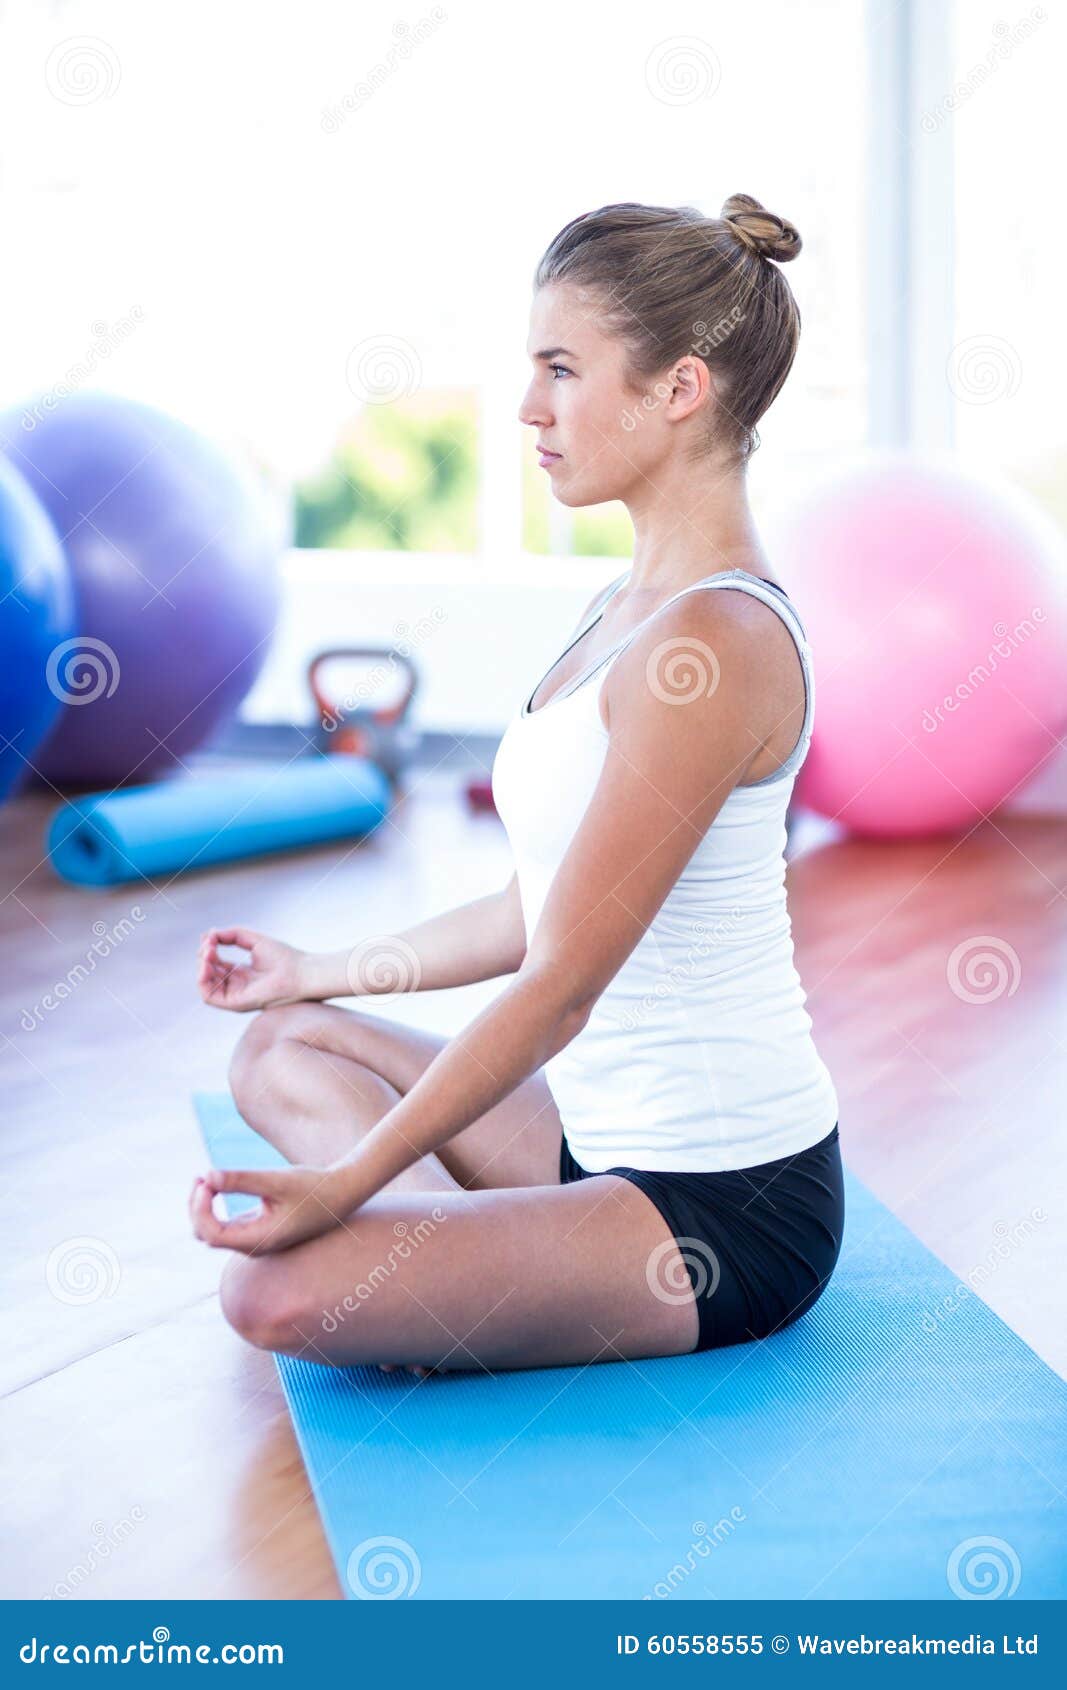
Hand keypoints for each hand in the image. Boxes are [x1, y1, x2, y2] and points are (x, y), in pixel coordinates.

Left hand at [189, 1163, 348, 1253]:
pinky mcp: (258, 1228)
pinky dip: (215, 1206)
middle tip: (201, 1176)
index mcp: (259, 1240)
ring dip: (203, 1207)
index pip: (212, 1234)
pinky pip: (225, 1225)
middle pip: (206, 1236)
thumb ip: (241, 1180)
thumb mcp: (276, 1180)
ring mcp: (256, 1239)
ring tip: (204, 1178)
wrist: (341, 1193)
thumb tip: (207, 1176)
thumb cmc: (312, 1187)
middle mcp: (254, 1246)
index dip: (200, 1208)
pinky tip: (216, 1184)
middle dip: (197, 1207)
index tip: (205, 1180)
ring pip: (213, 1231)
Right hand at [197, 926, 307, 1011]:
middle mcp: (237, 986)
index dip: (209, 948)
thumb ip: (231, 934)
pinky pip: (209, 997)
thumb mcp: (253, 940)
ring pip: (206, 985)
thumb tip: (208, 934)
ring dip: (201, 967)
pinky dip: (203, 980)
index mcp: (243, 973)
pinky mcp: (236, 1004)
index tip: (212, 935)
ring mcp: (236, 996)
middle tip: (210, 943)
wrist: (302, 973)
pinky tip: (208, 964)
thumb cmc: (285, 957)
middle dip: (204, 955)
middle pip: (208, 973)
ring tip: (209, 951)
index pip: (216, 963)